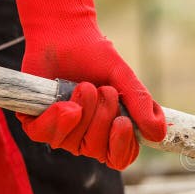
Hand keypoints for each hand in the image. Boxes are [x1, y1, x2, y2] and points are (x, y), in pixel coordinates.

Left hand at [12, 0, 166, 169]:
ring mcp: (60, 131)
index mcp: (110, 130)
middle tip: (103, 89)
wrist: (65, 34)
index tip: (123, 122)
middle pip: (95, 150)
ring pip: (70, 143)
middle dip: (102, 118)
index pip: (119, 158)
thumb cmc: (97, 57)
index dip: (121, 146)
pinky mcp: (35, 120)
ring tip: (84, 86)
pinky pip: (43, 134)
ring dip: (83, 112)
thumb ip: (141, 104)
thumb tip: (158, 134)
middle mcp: (86, 136)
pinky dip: (57, 119)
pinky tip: (65, 103)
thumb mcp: (125, 79)